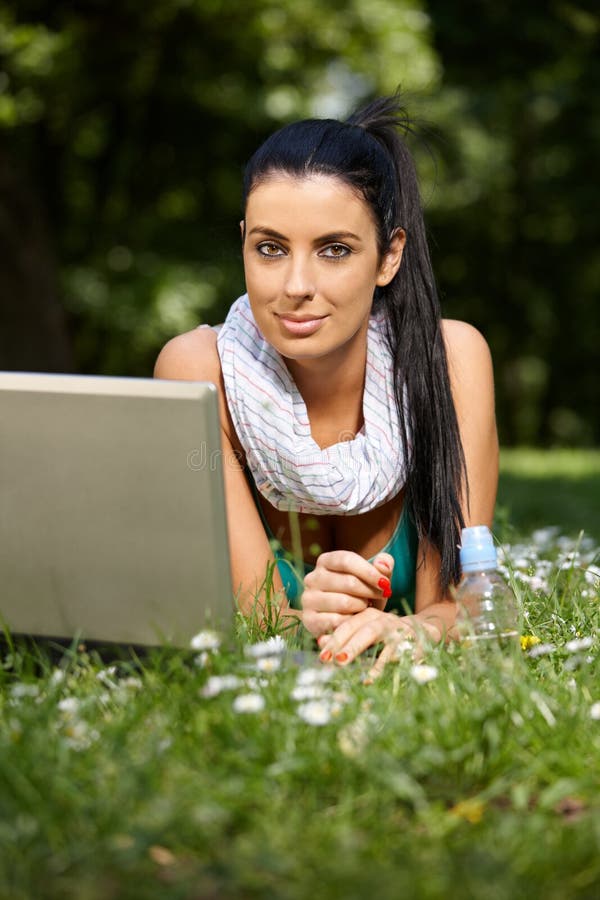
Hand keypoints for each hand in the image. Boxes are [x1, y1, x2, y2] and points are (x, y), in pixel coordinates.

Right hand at [301, 551, 393, 638]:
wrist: (347, 623)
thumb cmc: (362, 595)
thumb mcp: (374, 579)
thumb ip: (383, 566)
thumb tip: (384, 564)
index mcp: (325, 561)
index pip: (347, 560)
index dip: (369, 571)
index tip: (385, 583)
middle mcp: (312, 578)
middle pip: (348, 582)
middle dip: (370, 591)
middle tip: (382, 597)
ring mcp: (308, 598)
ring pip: (343, 602)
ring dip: (362, 607)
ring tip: (367, 608)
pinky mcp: (309, 619)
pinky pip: (336, 621)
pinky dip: (351, 622)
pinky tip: (356, 621)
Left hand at [317, 611, 439, 678]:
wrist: (422, 630)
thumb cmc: (384, 634)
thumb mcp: (363, 632)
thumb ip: (343, 637)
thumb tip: (320, 644)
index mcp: (369, 615)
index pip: (348, 626)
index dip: (335, 640)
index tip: (323, 657)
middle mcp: (384, 621)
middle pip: (366, 631)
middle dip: (351, 647)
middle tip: (337, 661)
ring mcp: (401, 632)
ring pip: (386, 644)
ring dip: (374, 660)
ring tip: (361, 676)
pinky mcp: (415, 645)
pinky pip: (402, 656)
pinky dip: (391, 668)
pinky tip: (378, 679)